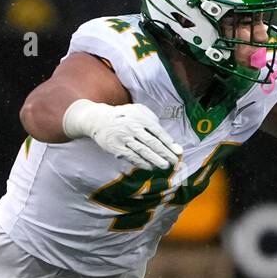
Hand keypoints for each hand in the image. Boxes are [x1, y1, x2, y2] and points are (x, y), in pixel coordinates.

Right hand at [62, 99, 182, 170]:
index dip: (169, 143)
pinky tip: (151, 167)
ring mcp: (124, 138)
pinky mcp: (116, 148)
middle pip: (152, 143)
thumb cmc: (123, 116)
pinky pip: (132, 157)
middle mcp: (132, 127)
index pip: (158, 131)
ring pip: (143, 151)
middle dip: (166, 154)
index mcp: (140, 117)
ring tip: (165, 166)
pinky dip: (142, 163)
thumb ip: (152, 119)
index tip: (178, 151)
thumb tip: (166, 136)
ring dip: (156, 160)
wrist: (98, 119)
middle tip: (175, 162)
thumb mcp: (137, 110)